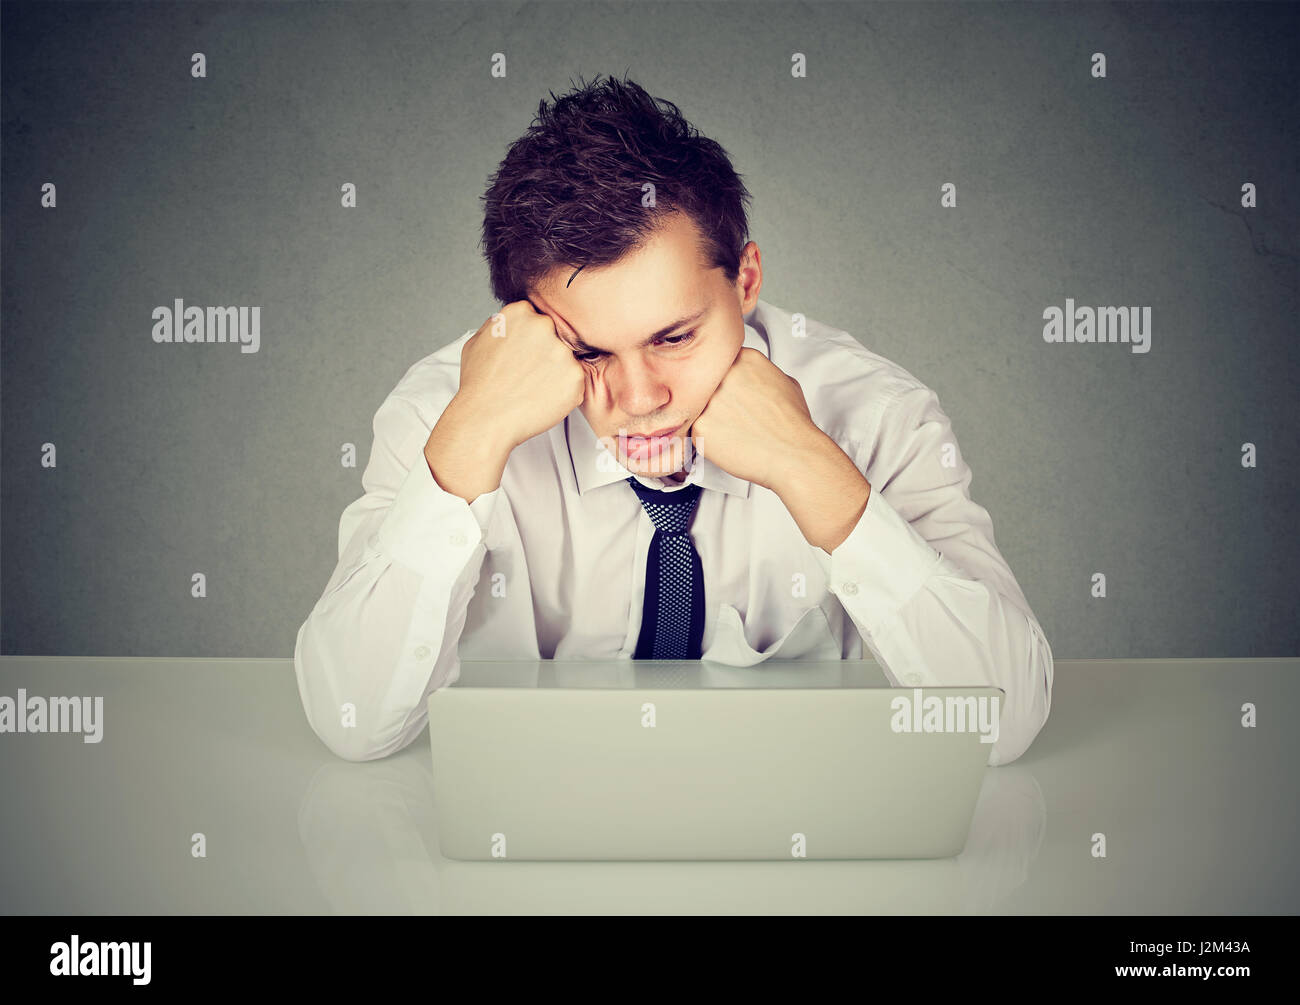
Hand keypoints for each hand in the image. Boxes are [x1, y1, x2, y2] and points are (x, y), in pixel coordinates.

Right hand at [454, 300, 586, 448]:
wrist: (485, 418)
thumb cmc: (479, 386)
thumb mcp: (476, 342)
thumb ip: (498, 326)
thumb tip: (508, 324)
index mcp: (519, 313)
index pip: (537, 319)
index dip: (531, 340)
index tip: (524, 354)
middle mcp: (543, 326)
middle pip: (555, 336)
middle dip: (546, 354)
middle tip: (529, 374)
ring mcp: (561, 350)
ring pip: (566, 359)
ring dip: (556, 373)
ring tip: (533, 388)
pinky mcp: (575, 375)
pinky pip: (575, 381)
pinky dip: (564, 391)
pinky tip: (542, 398)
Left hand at [688, 347, 822, 489]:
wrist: (793, 455)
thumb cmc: (792, 425)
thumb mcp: (785, 382)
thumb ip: (760, 374)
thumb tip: (751, 378)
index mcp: (745, 359)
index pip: (718, 362)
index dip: (720, 380)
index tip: (726, 391)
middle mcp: (726, 375)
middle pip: (704, 383)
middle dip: (712, 399)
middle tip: (727, 414)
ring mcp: (711, 399)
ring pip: (696, 406)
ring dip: (708, 418)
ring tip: (731, 430)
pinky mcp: (701, 425)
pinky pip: (693, 430)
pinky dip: (706, 439)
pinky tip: (727, 442)